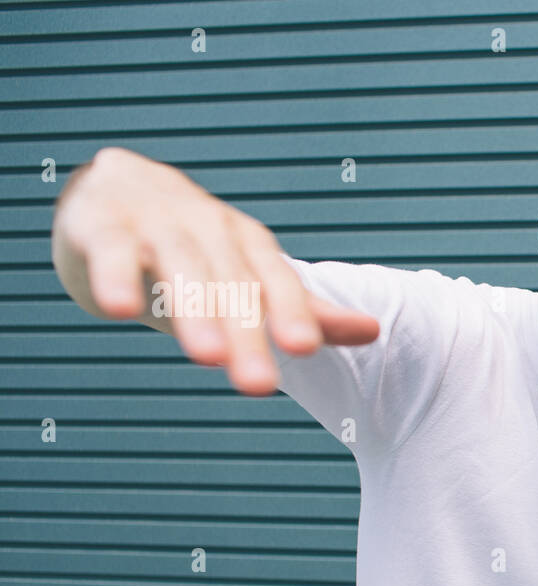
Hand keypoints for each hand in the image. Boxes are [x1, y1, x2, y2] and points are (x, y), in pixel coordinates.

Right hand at [51, 146, 379, 395]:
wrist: (120, 187)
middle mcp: (209, 230)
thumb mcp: (251, 273)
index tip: (304, 349)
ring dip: (194, 311)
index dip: (291, 312)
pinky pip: (111, 250)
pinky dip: (114, 275)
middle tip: (259, 386)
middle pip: (231, 284)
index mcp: (249, 245)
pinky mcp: (103, 225)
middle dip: (247, 333)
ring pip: (179, 268)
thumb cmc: (199, 246)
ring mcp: (156, 224)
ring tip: (207, 358)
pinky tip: (119, 307)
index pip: (275, 281)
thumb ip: (305, 307)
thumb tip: (374, 331)